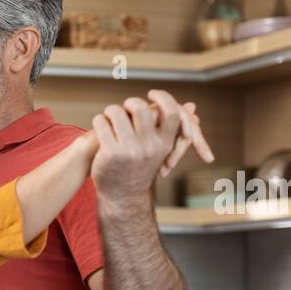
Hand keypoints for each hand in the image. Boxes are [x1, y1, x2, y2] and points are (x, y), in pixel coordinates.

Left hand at [90, 89, 213, 202]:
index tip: (151, 93)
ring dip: (111, 110)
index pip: (172, 112)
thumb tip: (191, 105)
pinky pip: (102, 123)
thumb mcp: (159, 149)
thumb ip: (170, 126)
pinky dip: (99, 120)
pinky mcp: (111, 153)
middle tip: (125, 107)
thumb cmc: (140, 167)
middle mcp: (149, 146)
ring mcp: (130, 150)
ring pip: (118, 112)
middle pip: (140, 108)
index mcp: (164, 143)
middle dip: (131, 103)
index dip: (163, 97)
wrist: (121, 196)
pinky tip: (100, 125)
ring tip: (108, 116)